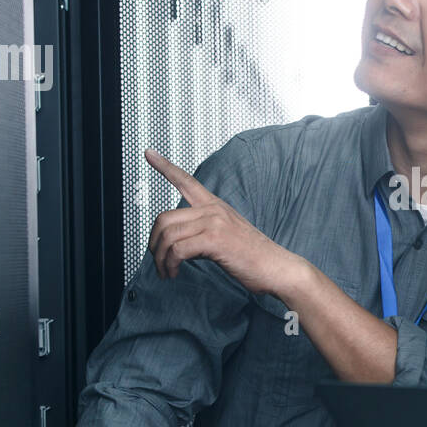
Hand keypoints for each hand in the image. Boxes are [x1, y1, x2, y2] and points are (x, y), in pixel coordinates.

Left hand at [144, 148, 304, 295]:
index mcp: (216, 206)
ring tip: (166, 271)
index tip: (149, 153)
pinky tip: (174, 273)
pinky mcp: (215, 240)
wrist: (277, 268)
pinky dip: (170, 264)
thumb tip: (179, 242)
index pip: (186, 181)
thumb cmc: (254, 257)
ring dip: (160, 258)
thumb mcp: (227, 236)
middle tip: (157, 260)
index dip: (165, 166)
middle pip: (164, 218)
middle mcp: (213, 210)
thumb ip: (204, 231)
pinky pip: (178, 250)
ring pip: (168, 235)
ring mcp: (215, 223)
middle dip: (154, 243)